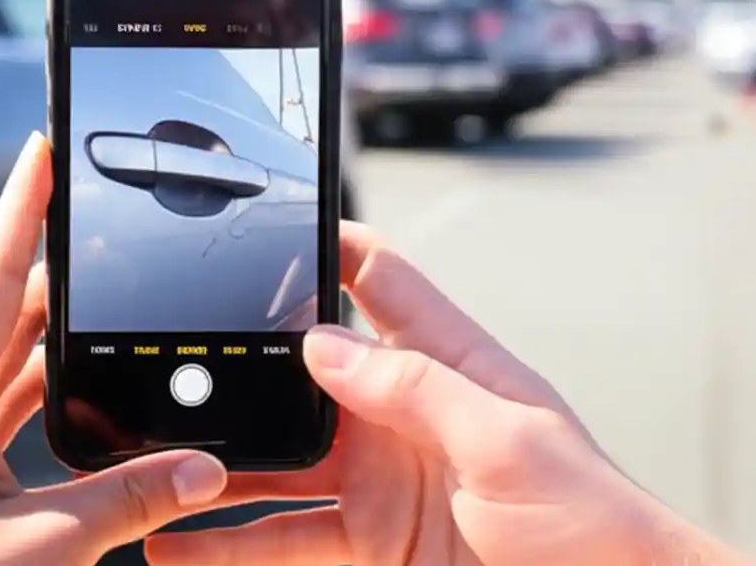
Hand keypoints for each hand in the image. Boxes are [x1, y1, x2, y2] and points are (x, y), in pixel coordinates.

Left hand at [0, 133, 228, 565]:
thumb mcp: (40, 551)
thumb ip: (127, 503)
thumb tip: (200, 469)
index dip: (19, 208)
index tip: (43, 148)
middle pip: (9, 312)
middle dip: (60, 267)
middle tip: (110, 226)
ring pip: (18, 365)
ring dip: (67, 337)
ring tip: (121, 301)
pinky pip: (20, 414)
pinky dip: (63, 398)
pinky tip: (103, 397)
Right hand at [146, 222, 741, 565]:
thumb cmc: (594, 521)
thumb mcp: (509, 442)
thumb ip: (416, 388)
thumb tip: (326, 343)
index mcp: (448, 367)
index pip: (381, 282)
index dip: (330, 245)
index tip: (271, 223)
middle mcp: (402, 417)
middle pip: (305, 374)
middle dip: (244, 369)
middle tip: (177, 367)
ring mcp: (379, 483)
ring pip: (279, 462)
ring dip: (222, 466)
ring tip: (161, 464)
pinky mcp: (368, 543)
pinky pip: (285, 538)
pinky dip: (231, 544)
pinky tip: (186, 545)